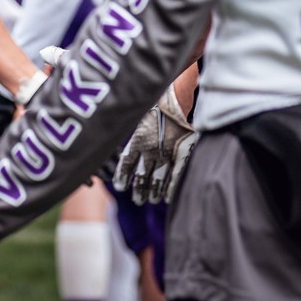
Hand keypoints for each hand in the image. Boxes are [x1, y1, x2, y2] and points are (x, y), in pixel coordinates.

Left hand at [112, 78, 194, 205]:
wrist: (178, 100)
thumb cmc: (156, 105)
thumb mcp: (138, 118)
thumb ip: (132, 135)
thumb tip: (119, 144)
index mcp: (138, 141)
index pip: (126, 165)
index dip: (122, 178)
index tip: (120, 187)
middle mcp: (151, 150)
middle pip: (142, 176)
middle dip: (139, 190)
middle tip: (137, 200)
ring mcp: (167, 154)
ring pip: (158, 179)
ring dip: (153, 192)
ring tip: (150, 200)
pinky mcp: (182, 155)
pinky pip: (175, 177)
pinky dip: (170, 189)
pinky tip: (167, 197)